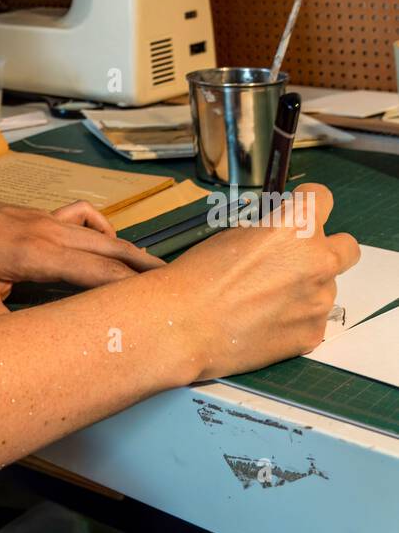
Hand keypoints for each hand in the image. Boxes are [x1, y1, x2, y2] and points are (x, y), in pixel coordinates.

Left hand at [0, 177, 161, 317]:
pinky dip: (101, 228)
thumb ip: (5, 327)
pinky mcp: (40, 215)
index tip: (158, 304)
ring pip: (100, 233)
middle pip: (110, 250)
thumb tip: (31, 354)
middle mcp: (50, 232)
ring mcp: (47, 219)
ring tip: (153, 270)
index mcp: (39, 255)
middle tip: (174, 288)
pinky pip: (82, 216)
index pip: (99, 273)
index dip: (131, 289)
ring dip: (128, 250)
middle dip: (143, 269)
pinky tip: (104, 242)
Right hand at [166, 182, 359, 379]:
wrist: (186, 325)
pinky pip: (313, 318)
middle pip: (347, 247)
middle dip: (326, 249)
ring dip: (306, 288)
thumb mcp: (235, 235)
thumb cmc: (201, 275)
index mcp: (296, 226)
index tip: (299, 213)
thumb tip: (281, 235)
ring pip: (327, 287)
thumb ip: (270, 232)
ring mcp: (319, 300)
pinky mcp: (313, 333)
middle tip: (296, 260)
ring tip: (266, 299)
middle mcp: (318, 260)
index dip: (308, 205)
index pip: (323, 199)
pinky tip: (265, 321)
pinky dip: (295, 318)